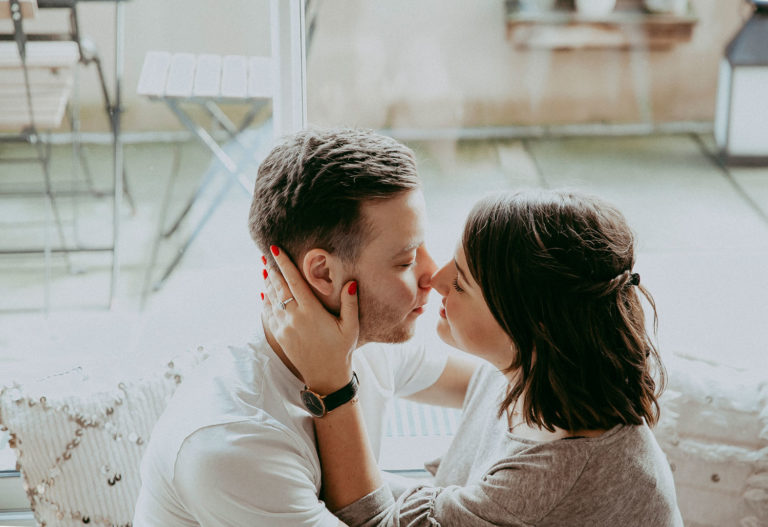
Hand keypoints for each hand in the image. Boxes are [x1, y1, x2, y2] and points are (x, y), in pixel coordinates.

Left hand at [262, 246, 358, 393]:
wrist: (326, 376)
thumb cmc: (341, 350)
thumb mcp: (351, 327)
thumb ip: (350, 304)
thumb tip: (351, 283)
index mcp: (311, 312)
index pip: (294, 281)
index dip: (284, 264)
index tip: (275, 250)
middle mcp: (294, 318)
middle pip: (278, 288)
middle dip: (272, 270)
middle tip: (266, 255)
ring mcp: (284, 328)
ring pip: (271, 300)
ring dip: (267, 284)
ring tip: (265, 270)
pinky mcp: (279, 337)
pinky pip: (268, 314)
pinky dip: (265, 301)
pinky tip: (264, 293)